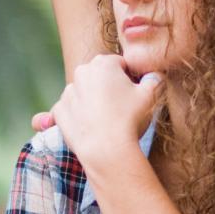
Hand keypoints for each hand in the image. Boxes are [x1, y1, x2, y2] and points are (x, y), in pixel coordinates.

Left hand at [35, 55, 163, 171]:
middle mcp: (81, 72)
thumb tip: (154, 75)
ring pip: (85, 92)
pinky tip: (90, 126)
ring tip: (107, 119)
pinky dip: (78, 115)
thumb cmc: (130, 119)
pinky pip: (70, 109)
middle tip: (122, 107)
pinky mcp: (59, 111)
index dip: (131, 79)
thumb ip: (155, 78)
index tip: (135, 95)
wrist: (107, 150)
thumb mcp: (151, 94)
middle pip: (100, 76)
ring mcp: (67, 92)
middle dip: (110, 87)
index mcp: (103, 63)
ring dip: (93, 100)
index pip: (121, 65)